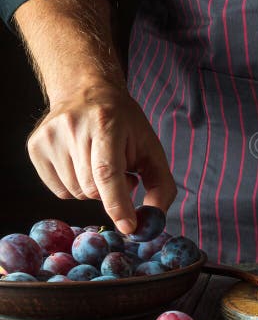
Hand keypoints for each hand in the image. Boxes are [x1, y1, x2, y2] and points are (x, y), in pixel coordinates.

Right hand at [26, 82, 175, 233]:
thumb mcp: (151, 147)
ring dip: (94, 189)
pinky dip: (76, 187)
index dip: (117, 203)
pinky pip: (60, 190)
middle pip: (92, 188)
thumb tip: (153, 220)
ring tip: (101, 163)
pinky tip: (82, 164)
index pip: (107, 172)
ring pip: (76, 193)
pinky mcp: (35, 148)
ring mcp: (49, 138)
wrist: (87, 92)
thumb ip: (160, 184)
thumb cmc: (124, 124)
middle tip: (123, 172)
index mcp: (106, 123)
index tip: (128, 227)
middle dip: (112, 192)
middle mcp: (72, 128)